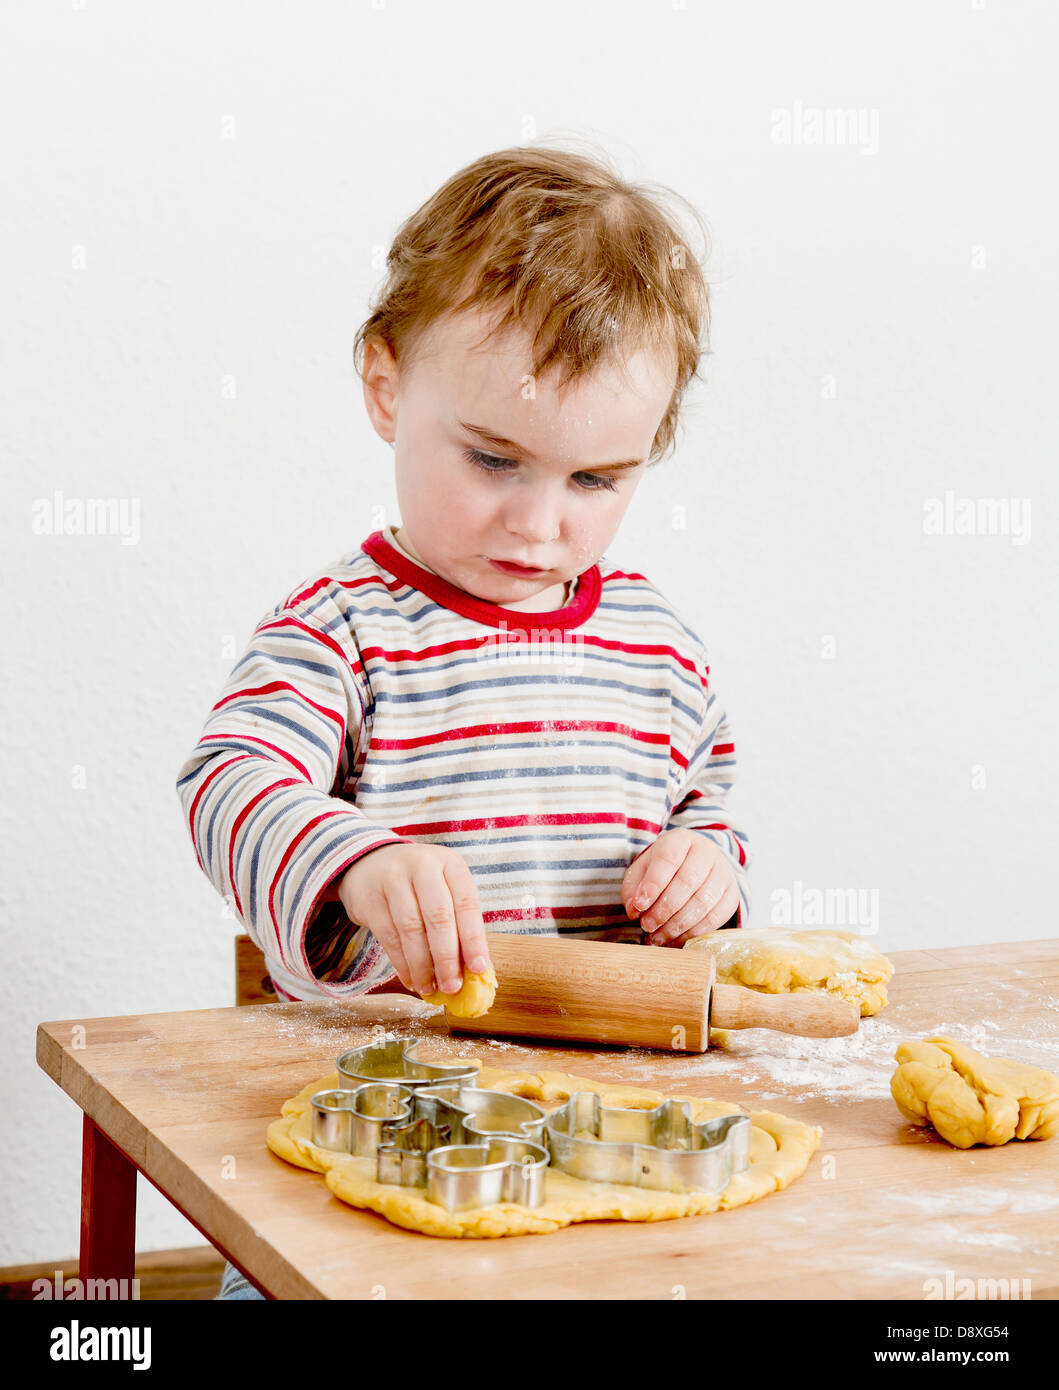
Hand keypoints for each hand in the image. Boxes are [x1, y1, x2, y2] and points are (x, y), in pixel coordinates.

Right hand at [336, 843, 490, 995]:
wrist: (371, 863)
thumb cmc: (419, 883)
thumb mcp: (444, 887)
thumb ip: (458, 920)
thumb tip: (472, 970)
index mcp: (449, 863)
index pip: (466, 902)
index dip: (474, 939)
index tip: (479, 968)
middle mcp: (422, 866)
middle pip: (438, 916)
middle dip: (447, 957)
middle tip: (452, 986)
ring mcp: (392, 879)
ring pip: (411, 930)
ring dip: (422, 966)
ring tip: (430, 988)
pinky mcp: (369, 898)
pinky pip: (389, 937)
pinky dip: (402, 964)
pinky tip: (411, 980)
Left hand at [620, 829, 739, 945]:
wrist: (696, 866)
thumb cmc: (664, 869)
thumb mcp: (643, 870)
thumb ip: (634, 888)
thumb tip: (634, 910)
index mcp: (680, 840)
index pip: (668, 858)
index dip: (653, 884)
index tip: (639, 905)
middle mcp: (706, 852)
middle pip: (687, 881)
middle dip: (664, 909)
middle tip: (647, 926)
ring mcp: (723, 872)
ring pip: (702, 902)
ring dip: (677, 925)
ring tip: (658, 937)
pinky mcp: (732, 895)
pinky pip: (715, 918)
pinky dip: (693, 933)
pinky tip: (676, 939)